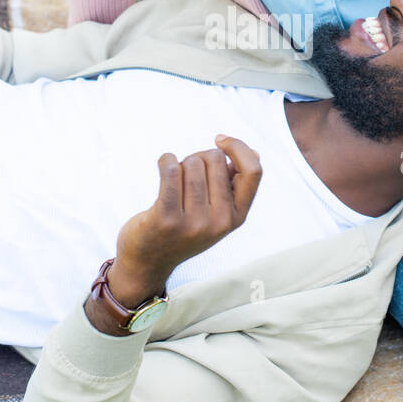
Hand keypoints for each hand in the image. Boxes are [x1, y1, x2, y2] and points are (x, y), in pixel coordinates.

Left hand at [114, 135, 262, 288]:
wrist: (148, 261)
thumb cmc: (183, 228)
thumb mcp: (216, 213)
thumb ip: (232, 186)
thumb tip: (254, 152)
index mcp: (237, 217)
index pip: (253, 172)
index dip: (238, 147)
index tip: (220, 140)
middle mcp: (219, 222)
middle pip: (215, 159)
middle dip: (199, 157)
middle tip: (187, 176)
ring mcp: (193, 222)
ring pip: (192, 163)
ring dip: (180, 164)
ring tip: (173, 183)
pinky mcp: (166, 218)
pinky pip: (171, 171)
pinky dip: (166, 160)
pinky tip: (164, 164)